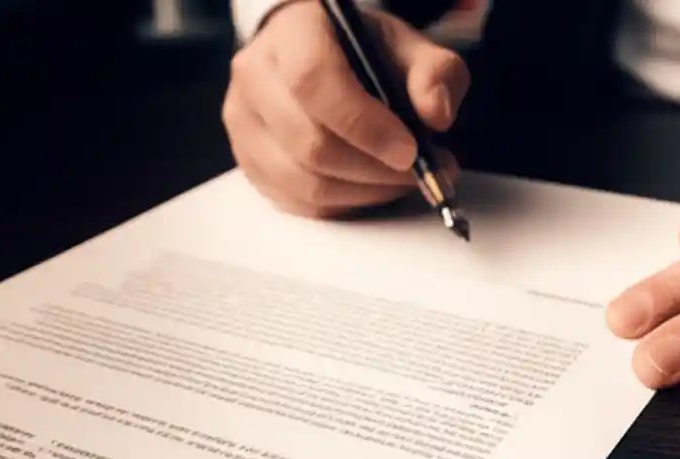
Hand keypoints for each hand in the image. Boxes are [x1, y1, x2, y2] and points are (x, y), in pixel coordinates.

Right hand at [222, 0, 468, 216]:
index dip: (365, 124)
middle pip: (312, 144)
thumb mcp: (407, 47)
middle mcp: (255, 76)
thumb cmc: (362, 53)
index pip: (314, 81)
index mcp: (293, 32)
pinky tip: (372, 187)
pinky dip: (347, 205)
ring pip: (307, 183)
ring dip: (367, 192)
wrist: (317, 58)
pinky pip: (301, 204)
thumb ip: (433, 72)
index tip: (410, 149)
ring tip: (402, 179)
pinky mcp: (250, 164)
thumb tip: (436, 115)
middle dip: (377, 169)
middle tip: (420, 171)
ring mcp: (244, 124)